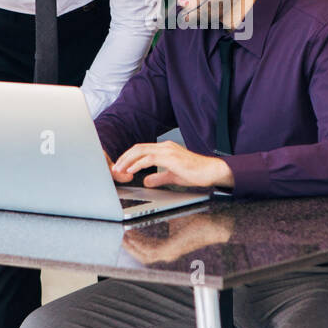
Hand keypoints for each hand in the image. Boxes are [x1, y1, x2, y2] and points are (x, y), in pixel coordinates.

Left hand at [110, 141, 233, 189]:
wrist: (211, 171)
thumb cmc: (197, 173)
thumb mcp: (173, 176)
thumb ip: (159, 177)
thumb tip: (147, 180)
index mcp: (166, 149)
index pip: (142, 149)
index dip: (129, 157)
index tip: (121, 166)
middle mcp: (165, 147)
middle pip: (138, 148)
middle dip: (124, 158)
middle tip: (115, 167)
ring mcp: (168, 151)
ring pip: (141, 151)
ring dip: (127, 161)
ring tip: (119, 170)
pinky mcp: (171, 158)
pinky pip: (149, 159)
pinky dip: (137, 164)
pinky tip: (131, 171)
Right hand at [122, 214, 233, 262]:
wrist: (216, 227)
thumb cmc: (200, 223)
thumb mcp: (176, 220)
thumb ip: (163, 221)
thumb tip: (152, 211)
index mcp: (169, 248)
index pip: (146, 250)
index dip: (134, 245)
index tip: (125, 236)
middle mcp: (168, 254)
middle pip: (141, 255)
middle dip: (129, 246)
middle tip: (120, 236)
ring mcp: (169, 253)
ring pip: (143, 255)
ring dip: (131, 246)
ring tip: (122, 236)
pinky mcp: (171, 250)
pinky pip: (149, 250)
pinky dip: (138, 244)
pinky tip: (132, 236)